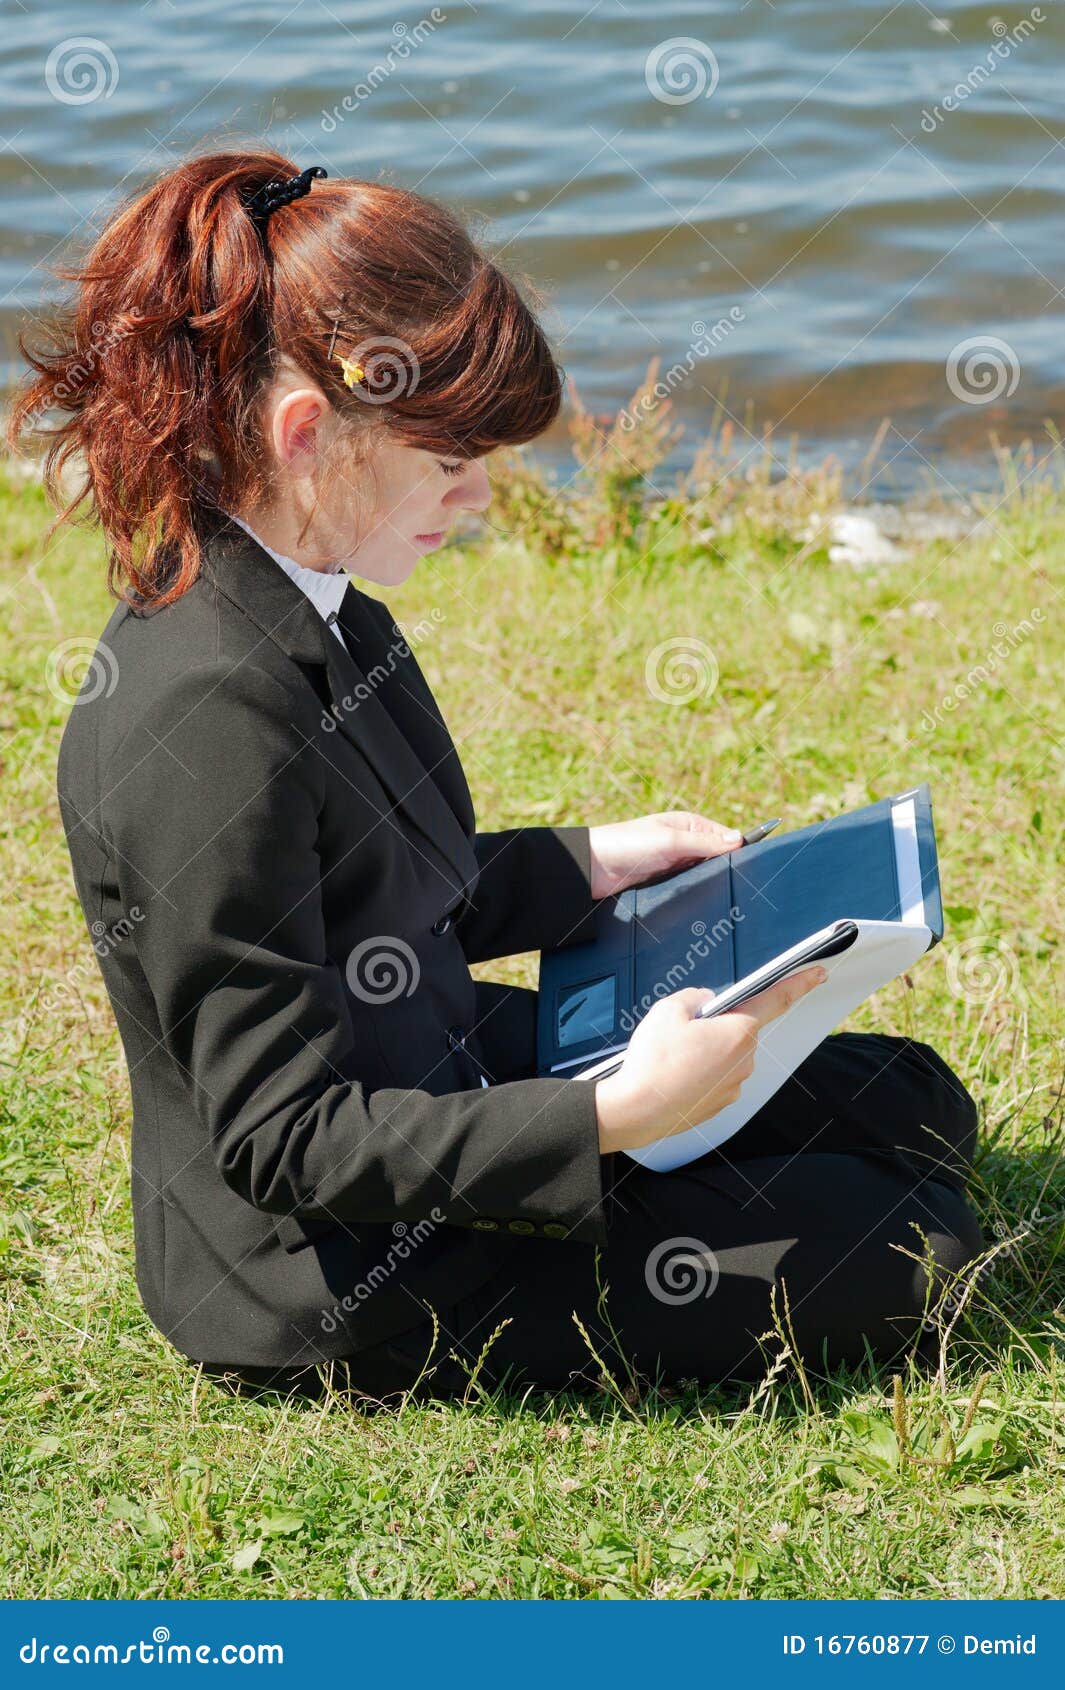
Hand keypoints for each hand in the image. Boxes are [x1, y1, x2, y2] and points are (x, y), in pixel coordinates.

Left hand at [587, 811, 743, 899]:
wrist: (592, 869)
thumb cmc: (627, 845)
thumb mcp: (670, 841)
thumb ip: (704, 842)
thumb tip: (740, 839)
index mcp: (689, 825)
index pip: (725, 837)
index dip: (739, 850)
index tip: (754, 867)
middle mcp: (685, 843)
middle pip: (718, 858)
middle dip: (727, 869)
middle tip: (743, 887)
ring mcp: (676, 864)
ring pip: (705, 876)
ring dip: (710, 884)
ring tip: (727, 898)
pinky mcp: (667, 883)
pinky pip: (690, 889)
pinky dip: (696, 894)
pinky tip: (705, 904)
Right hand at [594, 966, 826, 1154]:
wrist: (636, 1111)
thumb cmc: (654, 1062)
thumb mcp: (668, 1009)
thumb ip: (695, 997)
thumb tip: (705, 1005)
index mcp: (738, 1031)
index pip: (777, 1000)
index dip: (799, 983)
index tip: (819, 972)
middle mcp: (744, 1060)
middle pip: (739, 1028)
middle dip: (717, 1023)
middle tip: (683, 1028)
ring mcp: (734, 1085)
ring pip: (725, 1053)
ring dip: (705, 1049)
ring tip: (672, 1056)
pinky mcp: (720, 1103)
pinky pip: (715, 1076)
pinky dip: (698, 1071)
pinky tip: (675, 1073)